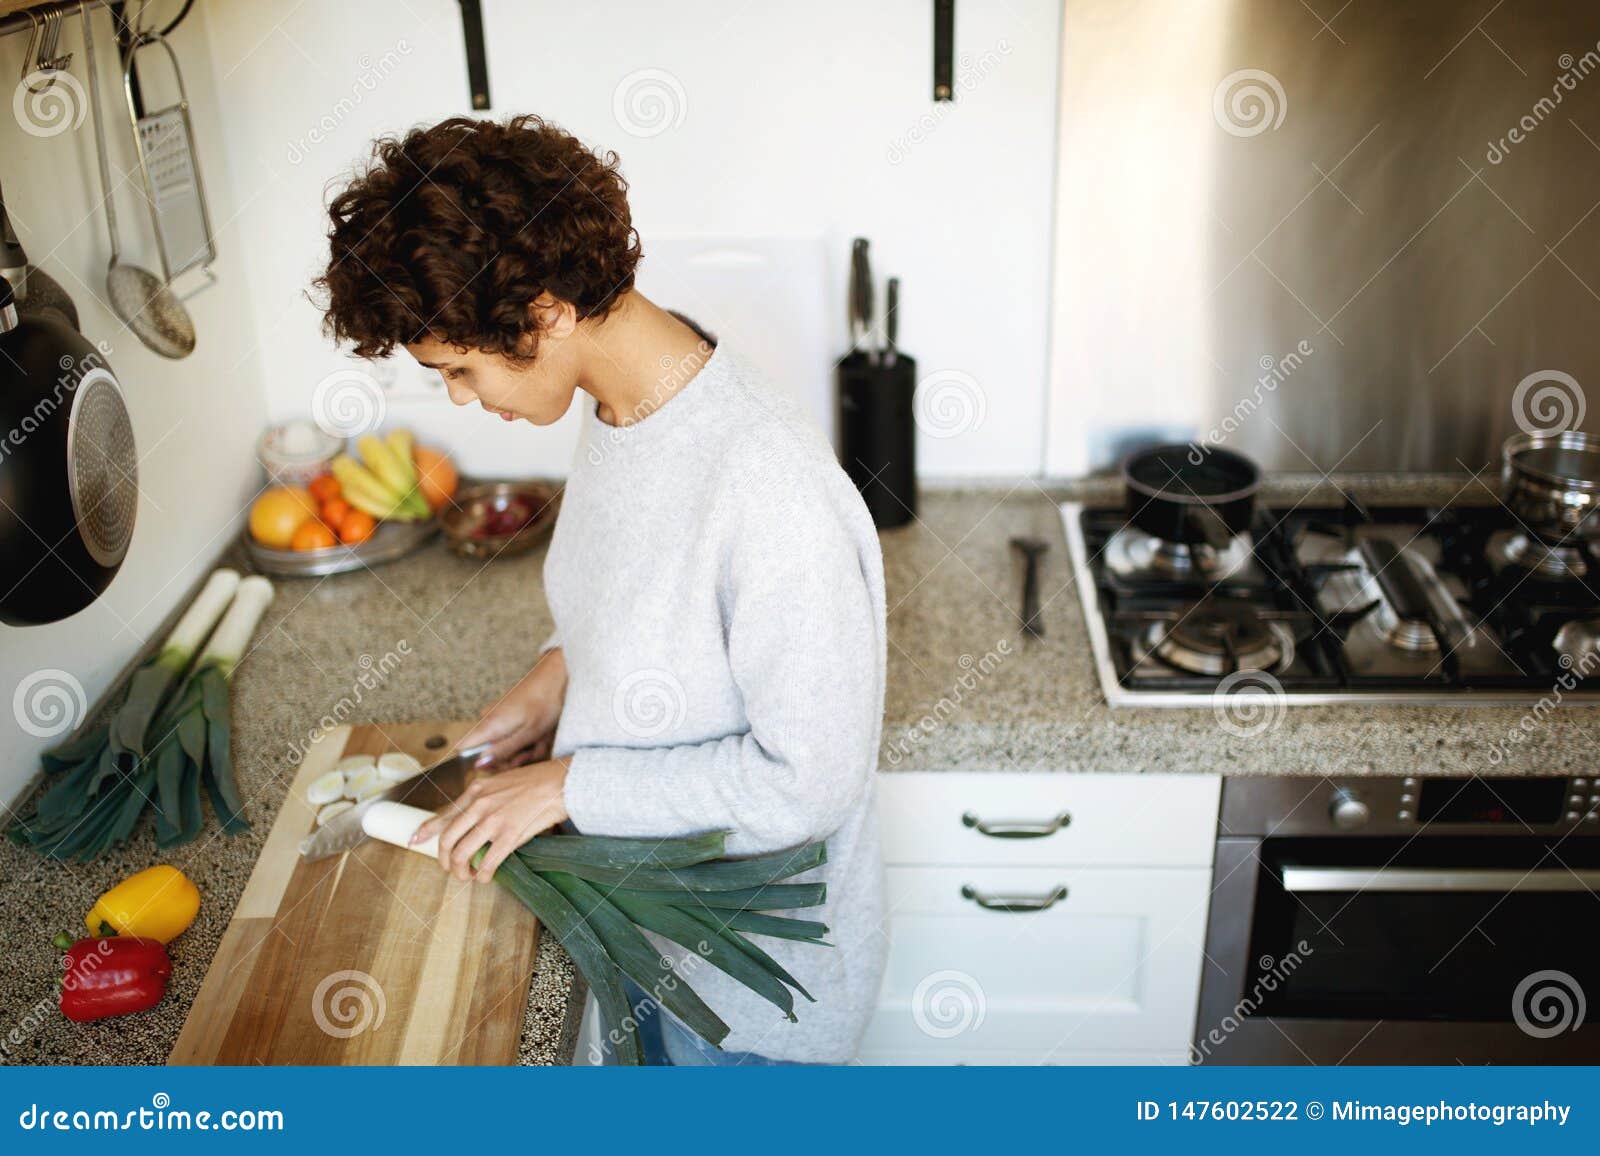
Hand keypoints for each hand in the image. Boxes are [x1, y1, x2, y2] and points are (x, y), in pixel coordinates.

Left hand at [412, 757, 570, 882]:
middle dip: (445, 860)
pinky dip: (481, 875)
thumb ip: (483, 798)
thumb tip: (474, 818)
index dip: (426, 831)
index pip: (443, 815)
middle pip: (447, 840)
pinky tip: (484, 878)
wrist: (560, 782)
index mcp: (475, 792)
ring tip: (468, 876)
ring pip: (461, 854)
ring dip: (461, 871)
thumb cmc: (536, 781)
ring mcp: (492, 821)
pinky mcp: (509, 835)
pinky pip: (486, 863)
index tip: (414, 840)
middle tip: (451, 868)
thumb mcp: (500, 782)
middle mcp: (478, 806)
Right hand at [462, 648, 566, 771]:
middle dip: (512, 757)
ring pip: (504, 745)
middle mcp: (487, 720)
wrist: (556, 677)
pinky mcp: (506, 714)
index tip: (504, 763)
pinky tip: (540, 733)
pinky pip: (511, 734)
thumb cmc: (545, 703)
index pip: (463, 749)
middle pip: (488, 752)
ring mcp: (496, 716)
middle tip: (532, 751)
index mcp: (488, 725)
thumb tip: (479, 766)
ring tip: (541, 739)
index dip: (482, 763)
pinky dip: (527, 737)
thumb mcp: (528, 734)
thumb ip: (502, 751)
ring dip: (525, 748)